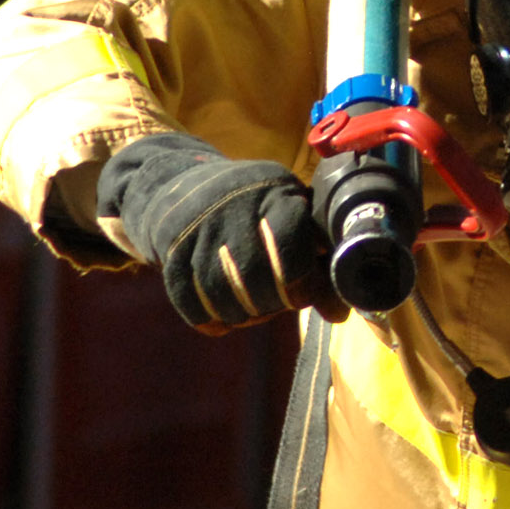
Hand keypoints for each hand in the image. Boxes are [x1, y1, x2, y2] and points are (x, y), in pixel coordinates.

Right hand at [96, 132, 333, 331]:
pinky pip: (187, 297)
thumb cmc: (256, 211)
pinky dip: (206, 319)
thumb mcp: (291, 219)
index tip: (300, 297)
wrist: (186, 186)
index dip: (298, 280)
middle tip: (273, 307)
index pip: (288, 240)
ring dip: (238, 315)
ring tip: (249, 314)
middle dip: (268, 304)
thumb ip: (319, 264)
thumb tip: (338, 314)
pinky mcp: (170, 248)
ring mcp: (198, 225)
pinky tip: (220, 321)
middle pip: (253, 274)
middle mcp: (234, 203)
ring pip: (219, 289)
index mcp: (274, 191)